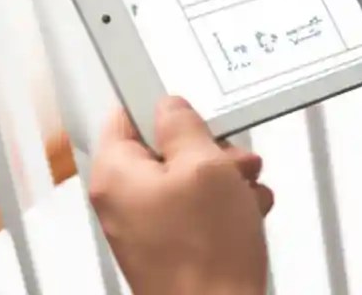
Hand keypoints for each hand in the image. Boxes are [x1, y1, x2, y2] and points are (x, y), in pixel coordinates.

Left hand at [89, 98, 272, 294]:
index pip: (126, 116)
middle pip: (168, 149)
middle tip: (233, 164)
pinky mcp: (173, 245)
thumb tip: (171, 107)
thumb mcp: (205, 166)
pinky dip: (227, 209)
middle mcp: (125, 200)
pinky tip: (245, 218)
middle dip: (211, 151)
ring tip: (245, 197)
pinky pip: (200, 210)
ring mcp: (149, 225)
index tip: (197, 112)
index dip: (164, 108)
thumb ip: (185, 127)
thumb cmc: (205, 253)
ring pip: (192, 179)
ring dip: (227, 180)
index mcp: (116, 175)